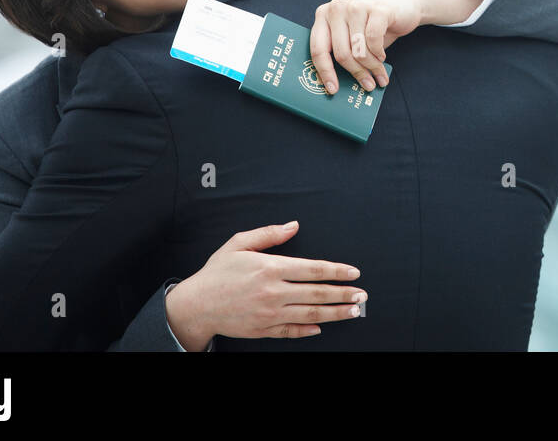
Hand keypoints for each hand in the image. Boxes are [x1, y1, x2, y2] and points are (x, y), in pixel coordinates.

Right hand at [165, 221, 365, 350]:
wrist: (196, 305)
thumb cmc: (217, 273)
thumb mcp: (239, 244)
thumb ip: (269, 234)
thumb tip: (293, 225)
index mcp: (270, 268)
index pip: (313, 269)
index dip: (337, 271)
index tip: (353, 273)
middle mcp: (273, 292)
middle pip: (317, 293)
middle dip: (343, 294)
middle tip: (362, 295)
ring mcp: (270, 314)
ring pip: (310, 314)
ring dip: (335, 313)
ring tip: (353, 311)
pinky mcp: (263, 330)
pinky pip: (292, 331)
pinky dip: (309, 330)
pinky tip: (322, 326)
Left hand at [309, 0, 484, 94]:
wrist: (410, 5)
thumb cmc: (378, 28)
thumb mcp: (355, 40)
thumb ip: (341, 56)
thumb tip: (329, 89)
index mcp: (325, 15)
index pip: (316, 47)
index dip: (322, 72)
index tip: (331, 91)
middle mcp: (335, 7)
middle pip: (338, 54)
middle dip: (354, 76)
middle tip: (368, 88)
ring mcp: (355, 6)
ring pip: (355, 53)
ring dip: (370, 71)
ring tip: (380, 79)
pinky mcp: (376, 9)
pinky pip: (372, 45)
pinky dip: (380, 59)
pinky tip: (386, 64)